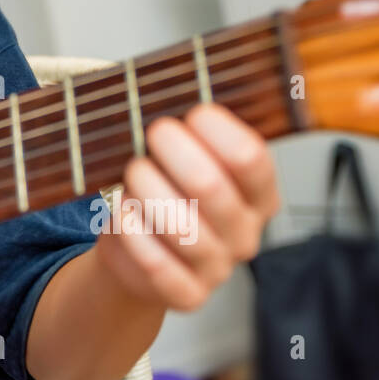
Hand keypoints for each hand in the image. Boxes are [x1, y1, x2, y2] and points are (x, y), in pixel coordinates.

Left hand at [92, 103, 280, 312]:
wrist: (134, 249)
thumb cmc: (159, 191)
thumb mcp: (180, 156)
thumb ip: (186, 130)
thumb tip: (168, 84)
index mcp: (257, 192)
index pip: (252, 159)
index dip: (218, 132)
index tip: (191, 112)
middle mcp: (245, 232)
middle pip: (214, 188)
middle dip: (175, 154)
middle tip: (153, 133)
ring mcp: (218, 267)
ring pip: (184, 228)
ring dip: (149, 192)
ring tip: (132, 172)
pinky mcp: (186, 295)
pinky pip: (159, 267)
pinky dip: (134, 234)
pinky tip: (121, 211)